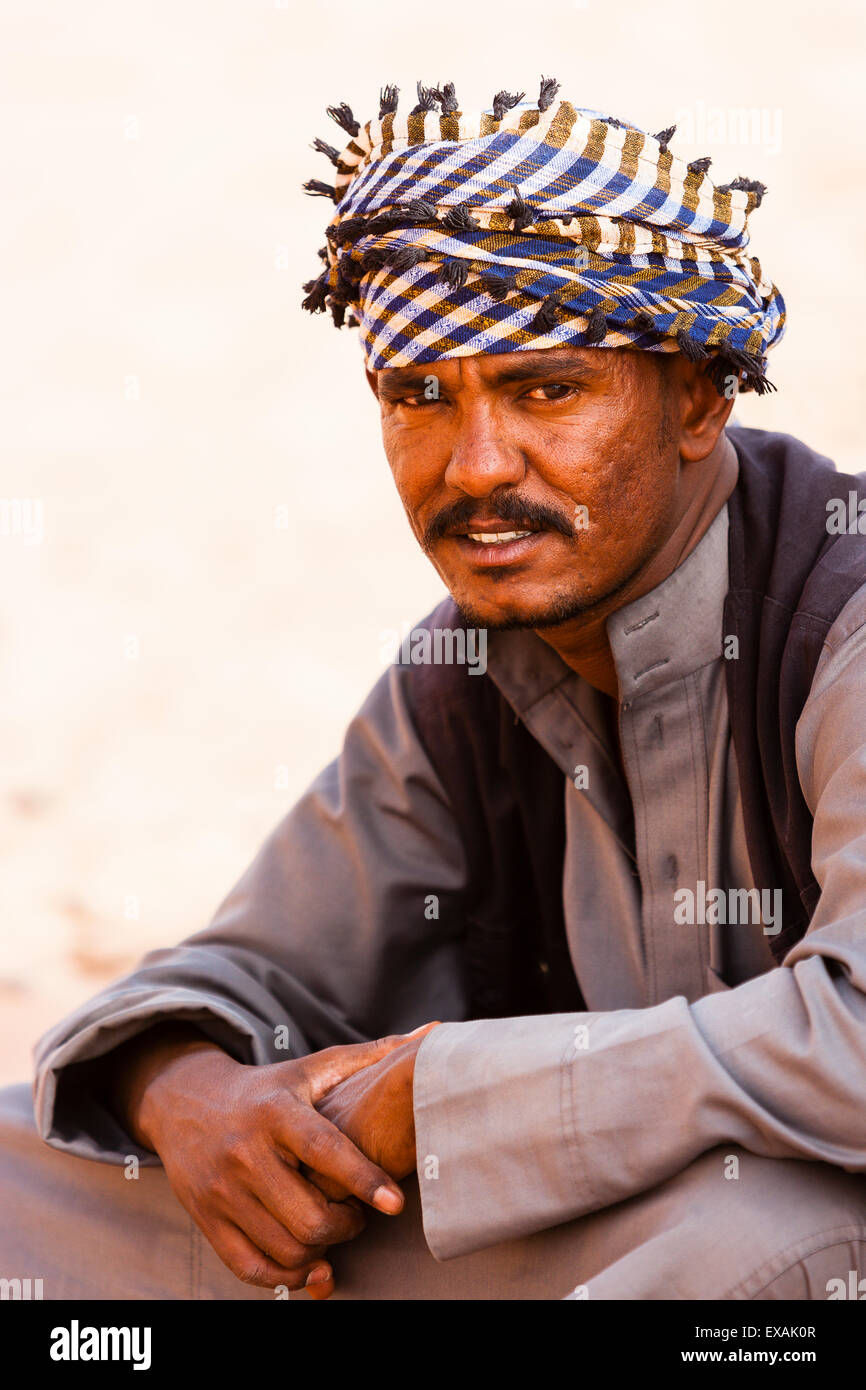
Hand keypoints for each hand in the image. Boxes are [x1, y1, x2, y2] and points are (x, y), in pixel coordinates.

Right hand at [111, 1024, 420, 1297]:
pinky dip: (287, 1274)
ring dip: (323, 1250)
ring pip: (285, 1247)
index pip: (324, 1150)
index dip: (363, 1179)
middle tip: (357, 1213)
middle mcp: (245, 1153)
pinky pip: (251, 1268)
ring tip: (334, 1228)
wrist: (184, 1102)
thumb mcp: (311, 1068)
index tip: (395, 1204)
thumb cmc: (266, 1088)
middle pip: (307, 1216)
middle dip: (346, 1224)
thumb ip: (371, 1056)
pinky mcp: (206, 1220)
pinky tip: (308, 1258)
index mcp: (275, 1112)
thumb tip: (433, 1031)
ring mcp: (222, 1191)